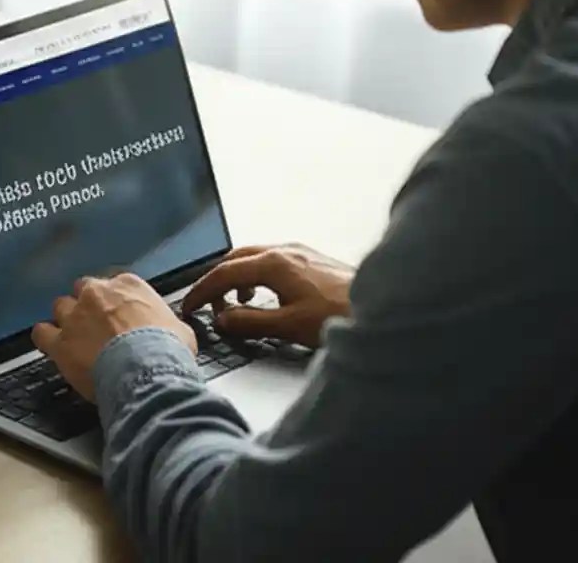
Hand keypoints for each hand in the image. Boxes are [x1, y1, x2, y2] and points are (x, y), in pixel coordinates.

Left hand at [32, 274, 197, 400]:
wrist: (146, 371)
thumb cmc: (167, 351)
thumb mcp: (179, 330)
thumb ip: (165, 323)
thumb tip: (170, 331)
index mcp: (128, 286)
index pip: (114, 284)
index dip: (115, 302)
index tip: (119, 315)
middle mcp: (97, 294)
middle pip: (84, 290)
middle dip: (88, 305)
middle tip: (97, 326)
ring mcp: (75, 316)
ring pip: (60, 307)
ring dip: (67, 320)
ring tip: (75, 338)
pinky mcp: (60, 342)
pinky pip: (41, 332)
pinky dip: (45, 338)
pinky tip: (52, 346)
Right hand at [181, 244, 353, 347]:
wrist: (387, 309)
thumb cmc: (340, 316)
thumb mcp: (288, 326)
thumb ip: (249, 322)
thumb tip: (222, 319)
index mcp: (274, 263)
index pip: (223, 273)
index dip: (201, 291)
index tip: (189, 306)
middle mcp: (285, 251)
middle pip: (235, 259)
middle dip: (216, 280)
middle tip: (205, 303)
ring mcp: (301, 252)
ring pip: (254, 257)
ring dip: (236, 278)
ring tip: (233, 303)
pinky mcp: (313, 260)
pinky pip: (272, 261)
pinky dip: (256, 276)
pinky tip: (264, 296)